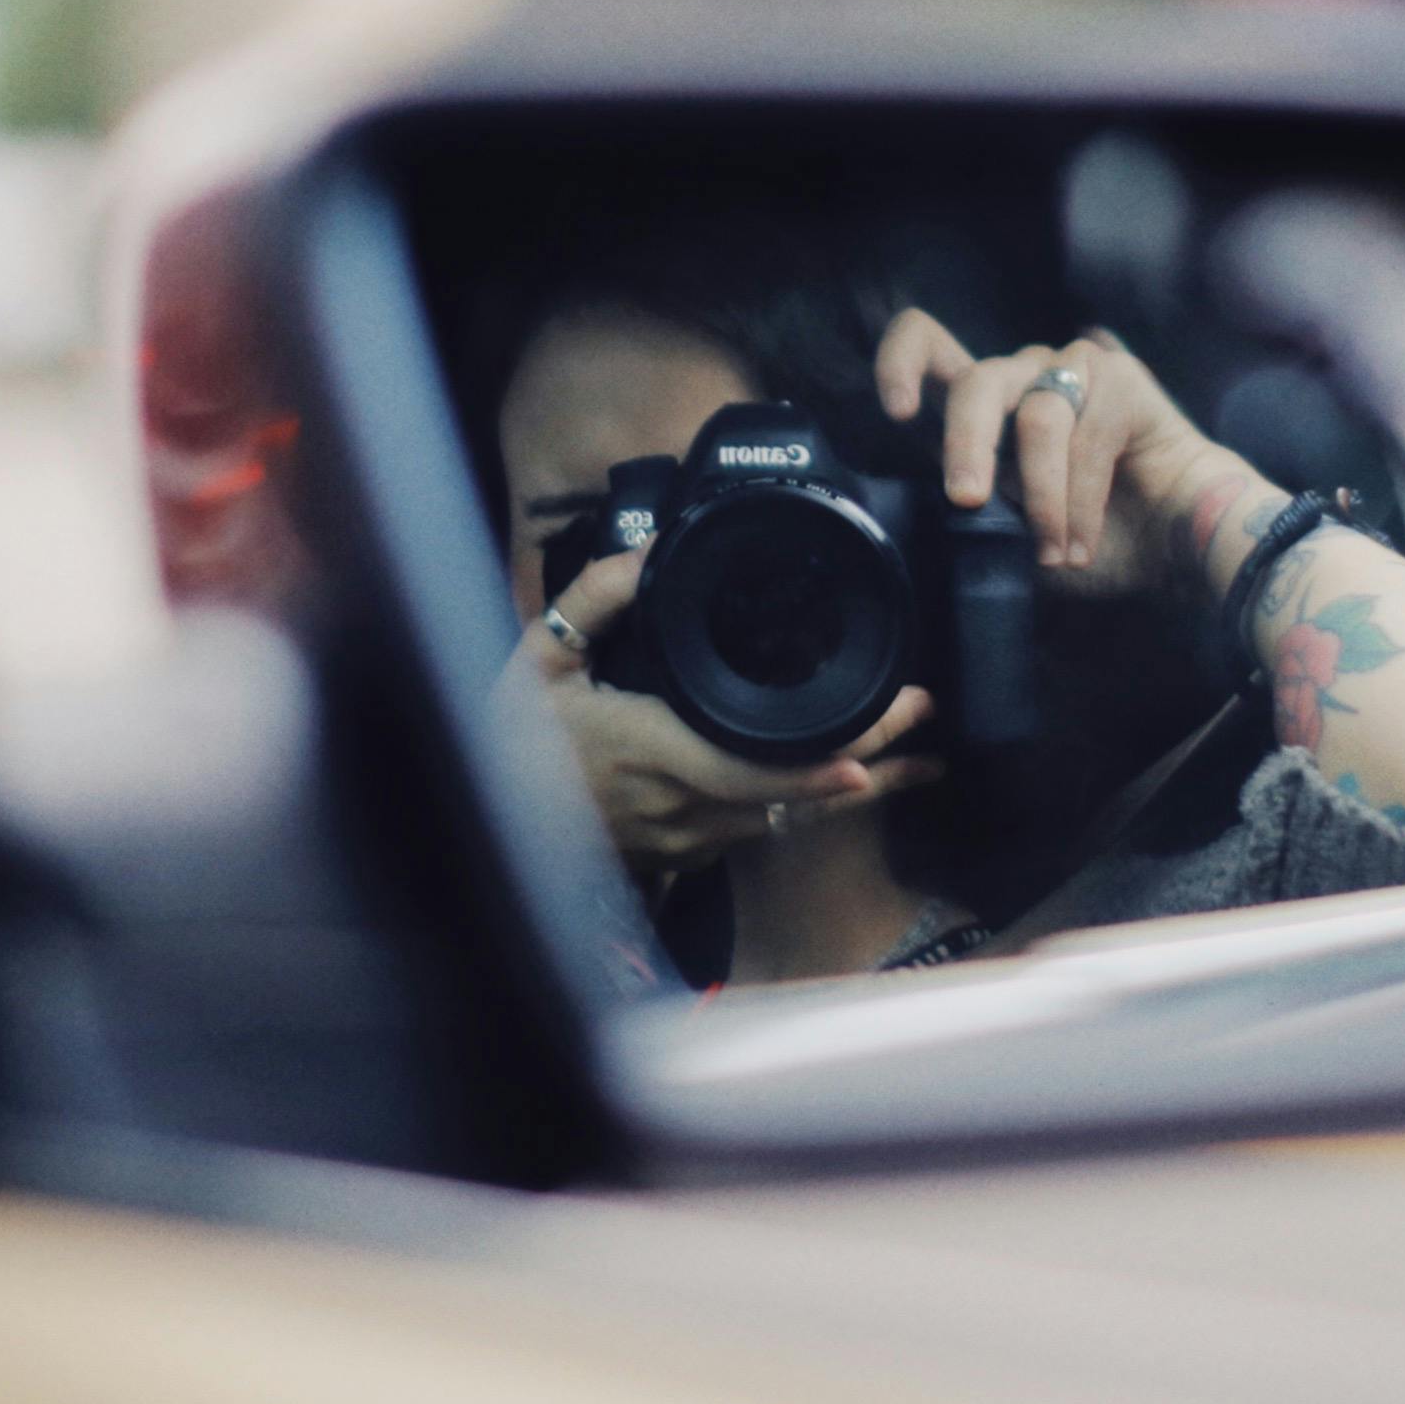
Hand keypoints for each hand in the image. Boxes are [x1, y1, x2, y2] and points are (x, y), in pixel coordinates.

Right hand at [504, 547, 940, 875]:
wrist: (484, 830)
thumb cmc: (508, 742)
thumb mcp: (536, 661)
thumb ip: (592, 601)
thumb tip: (647, 549)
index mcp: (646, 751)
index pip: (742, 772)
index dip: (807, 774)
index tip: (864, 756)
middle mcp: (677, 807)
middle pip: (787, 796)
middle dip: (866, 759)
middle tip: (920, 716)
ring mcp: (685, 840)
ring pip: (784, 821)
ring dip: (851, 789)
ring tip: (916, 756)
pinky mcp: (687, 854)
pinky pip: (763, 833)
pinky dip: (812, 808)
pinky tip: (857, 787)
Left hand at [871, 309, 1255, 597]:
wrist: (1172, 551)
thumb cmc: (1088, 541)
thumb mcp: (1010, 531)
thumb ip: (974, 507)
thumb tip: (934, 511)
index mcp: (985, 407)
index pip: (930, 346)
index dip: (902, 363)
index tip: (897, 411)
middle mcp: (1023, 376)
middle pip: (975, 382)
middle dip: (967, 447)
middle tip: (970, 501)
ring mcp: (1071, 370)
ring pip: (1034, 416)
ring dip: (1042, 496)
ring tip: (1056, 554)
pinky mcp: (1118, 378)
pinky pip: (1085, 436)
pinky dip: (1080, 501)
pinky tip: (1083, 545)